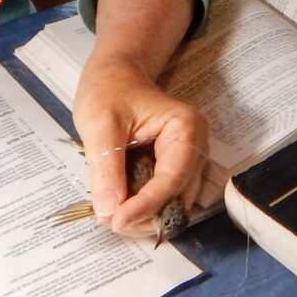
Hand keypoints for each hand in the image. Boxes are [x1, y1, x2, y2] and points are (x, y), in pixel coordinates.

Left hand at [73, 54, 208, 233]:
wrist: (114, 75)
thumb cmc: (108, 91)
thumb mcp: (99, 126)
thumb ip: (105, 169)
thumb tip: (109, 213)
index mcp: (185, 129)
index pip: (172, 179)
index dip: (145, 206)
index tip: (115, 221)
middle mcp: (196, 147)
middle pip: (179, 197)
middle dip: (147, 216)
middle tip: (110, 221)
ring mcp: (189, 159)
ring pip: (175, 202)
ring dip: (146, 216)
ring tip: (112, 216)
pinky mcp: (176, 168)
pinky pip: (166, 197)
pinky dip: (146, 208)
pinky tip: (122, 207)